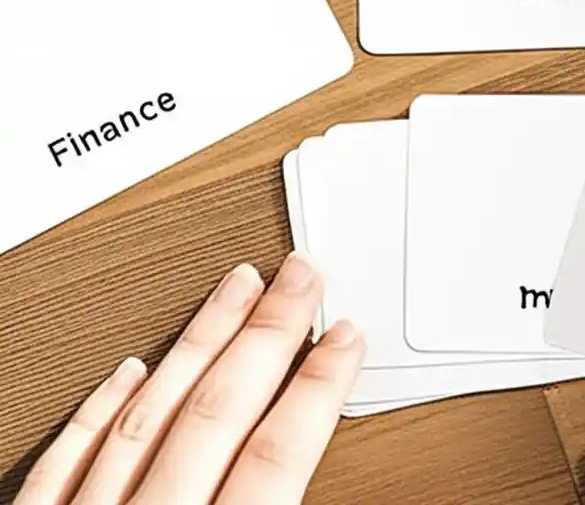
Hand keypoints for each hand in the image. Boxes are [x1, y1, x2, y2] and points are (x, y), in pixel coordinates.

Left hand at [16, 254, 363, 504]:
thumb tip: (330, 484)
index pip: (278, 454)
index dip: (319, 387)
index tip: (345, 337)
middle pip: (218, 414)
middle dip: (268, 334)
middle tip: (301, 277)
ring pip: (145, 417)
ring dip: (198, 345)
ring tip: (236, 289)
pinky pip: (62, 465)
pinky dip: (98, 412)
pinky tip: (129, 371)